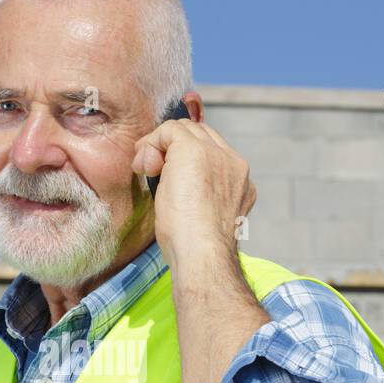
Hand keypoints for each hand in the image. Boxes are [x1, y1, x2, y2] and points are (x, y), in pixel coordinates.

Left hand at [131, 118, 256, 270]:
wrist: (202, 253)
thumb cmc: (196, 248)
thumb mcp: (202, 216)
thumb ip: (196, 194)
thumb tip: (168, 180)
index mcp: (239, 182)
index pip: (213, 152)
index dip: (186, 157)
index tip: (165, 175)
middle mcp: (233, 164)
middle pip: (200, 134)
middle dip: (172, 146)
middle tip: (150, 169)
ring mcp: (216, 154)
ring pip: (185, 129)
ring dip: (160, 144)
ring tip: (145, 169)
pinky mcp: (193, 150)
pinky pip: (169, 129)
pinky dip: (152, 142)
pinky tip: (144, 165)